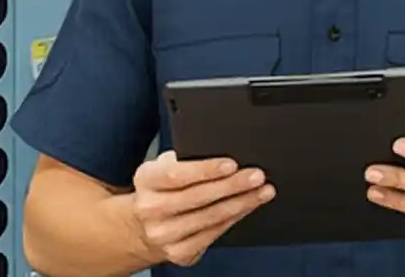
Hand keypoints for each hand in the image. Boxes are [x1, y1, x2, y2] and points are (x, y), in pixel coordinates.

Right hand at [131, 150, 274, 265]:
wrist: (142, 227)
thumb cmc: (160, 190)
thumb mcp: (161, 168)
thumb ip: (183, 160)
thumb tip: (221, 151)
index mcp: (145, 180)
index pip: (177, 174)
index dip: (206, 170)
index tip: (232, 164)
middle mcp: (151, 209)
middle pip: (198, 197)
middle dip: (232, 185)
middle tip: (256, 176)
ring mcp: (164, 234)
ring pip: (211, 217)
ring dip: (241, 203)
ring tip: (262, 191)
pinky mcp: (179, 252)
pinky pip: (214, 233)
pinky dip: (234, 218)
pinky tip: (247, 207)